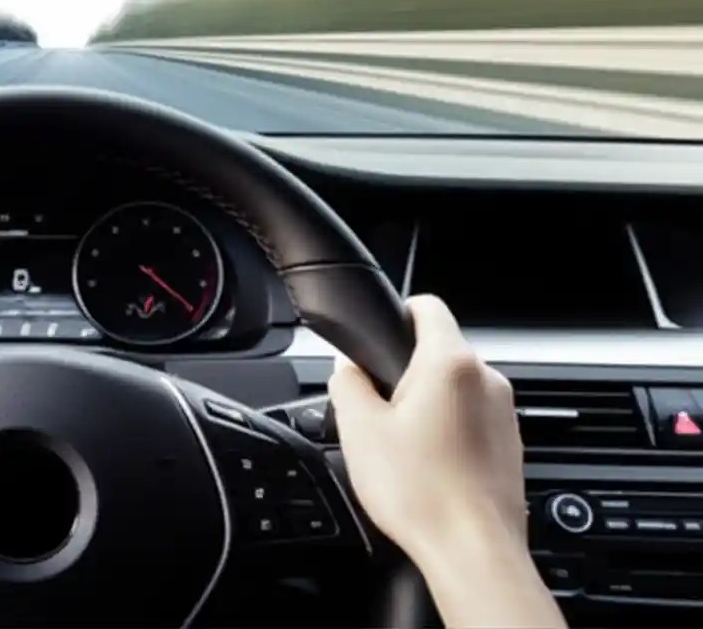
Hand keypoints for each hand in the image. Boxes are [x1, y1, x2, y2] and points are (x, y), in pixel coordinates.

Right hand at [327, 295, 524, 564]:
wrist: (471, 551)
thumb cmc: (422, 492)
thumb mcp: (359, 429)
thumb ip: (347, 384)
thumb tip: (348, 369)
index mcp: (450, 364)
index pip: (427, 306)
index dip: (397, 314)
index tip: (379, 339)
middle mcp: (487, 380)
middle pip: (439, 352)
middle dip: (406, 374)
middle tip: (378, 413)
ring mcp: (505, 414)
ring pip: (455, 390)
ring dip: (428, 407)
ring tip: (403, 449)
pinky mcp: (510, 444)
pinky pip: (472, 421)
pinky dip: (448, 434)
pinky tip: (427, 468)